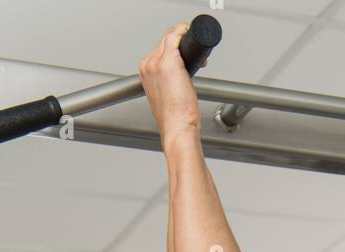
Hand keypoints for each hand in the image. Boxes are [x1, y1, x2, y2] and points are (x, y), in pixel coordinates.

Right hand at [139, 23, 202, 142]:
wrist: (177, 128)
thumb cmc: (175, 118)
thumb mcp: (168, 95)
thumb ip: (170, 81)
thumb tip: (181, 74)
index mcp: (146, 73)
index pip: (159, 49)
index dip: (174, 50)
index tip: (185, 60)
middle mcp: (148, 66)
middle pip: (164, 41)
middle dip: (181, 45)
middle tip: (195, 60)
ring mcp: (156, 62)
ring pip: (170, 37)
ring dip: (184, 41)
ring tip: (198, 59)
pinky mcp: (169, 61)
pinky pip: (175, 35)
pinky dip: (184, 32)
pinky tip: (192, 36)